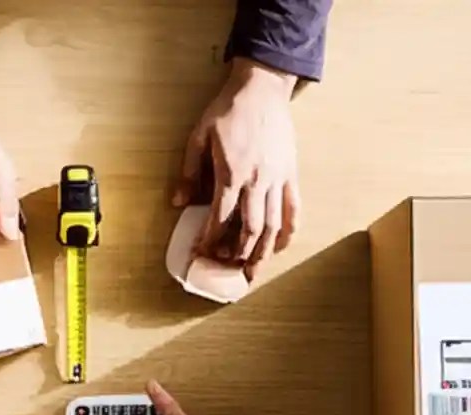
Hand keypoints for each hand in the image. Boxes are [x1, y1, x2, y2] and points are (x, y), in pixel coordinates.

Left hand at [174, 58, 302, 280]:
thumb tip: (177, 202)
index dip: (210, 238)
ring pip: (273, 225)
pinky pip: (293, 209)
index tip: (201, 252)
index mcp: (232, 172)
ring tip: (253, 269)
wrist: (263, 88)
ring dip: (262, 251)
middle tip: (226, 266)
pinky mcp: (291, 174)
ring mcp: (278, 179)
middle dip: (237, 253)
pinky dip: (288, 232)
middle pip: (250, 228)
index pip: (220, 216)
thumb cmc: (229, 110)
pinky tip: (279, 246)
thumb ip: (188, 172)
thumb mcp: (199, 137)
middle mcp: (257, 180)